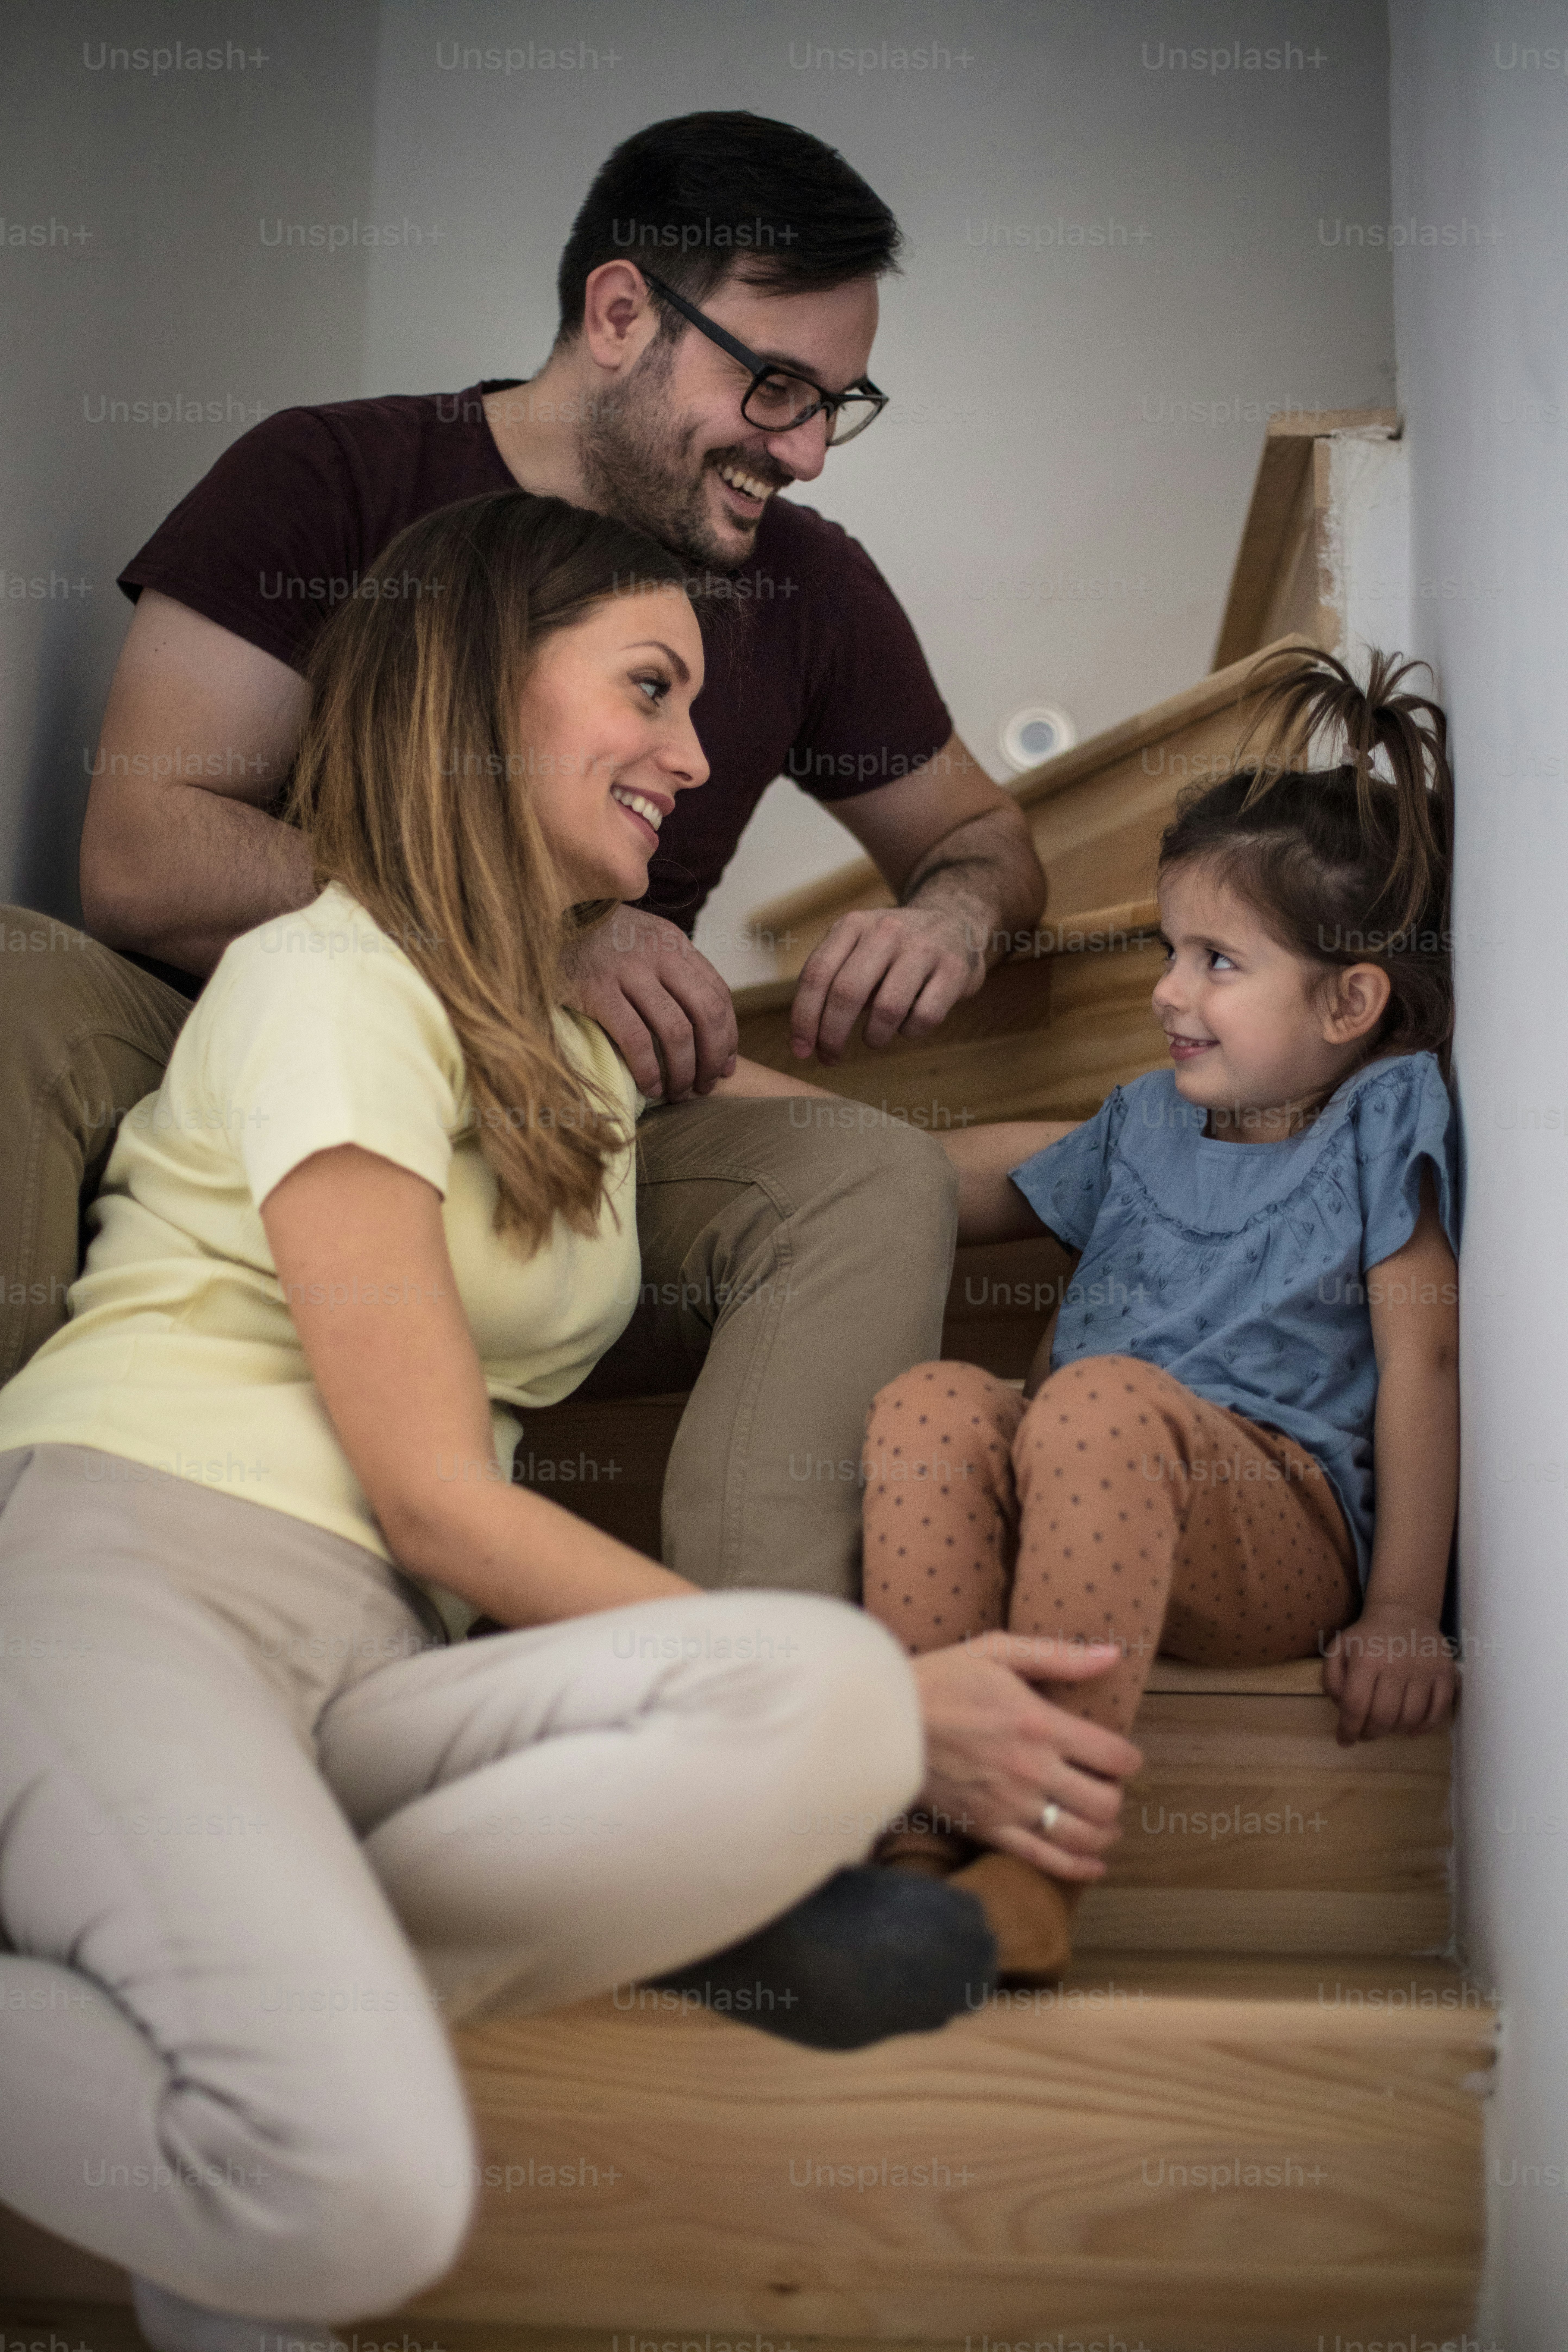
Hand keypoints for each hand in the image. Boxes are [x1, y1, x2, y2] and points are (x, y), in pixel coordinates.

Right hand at [561, 911, 737, 1100]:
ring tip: (679, 1093)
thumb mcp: (640, 942)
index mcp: (673, 943)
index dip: (727, 1035)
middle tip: (705, 1086)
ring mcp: (627, 970)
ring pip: (675, 1030)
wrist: (540, 915)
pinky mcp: (596, 989)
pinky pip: (635, 1038)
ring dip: (683, 1070)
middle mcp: (658, 953)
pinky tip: (649, 1087)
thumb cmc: (592, 940)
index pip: (718, 993)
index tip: (724, 1065)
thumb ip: (669, 970)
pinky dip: (648, 1069)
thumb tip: (699, 1022)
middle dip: (712, 1058)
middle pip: (706, 1014)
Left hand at [789, 905, 984, 1065]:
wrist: (956, 918)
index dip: (804, 1018)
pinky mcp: (954, 969)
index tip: (800, 1049)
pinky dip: (909, 1032)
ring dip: (874, 1037)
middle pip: (846, 993)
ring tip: (874, 1038)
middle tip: (830, 1057)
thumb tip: (805, 1039)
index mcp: (853, 925)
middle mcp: (886, 931)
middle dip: (832, 1035)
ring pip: (887, 1009)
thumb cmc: (895, 949)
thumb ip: (831, 982)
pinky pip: (924, 1017)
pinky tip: (907, 1025)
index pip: (816, 975)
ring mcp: (923, 948)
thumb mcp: (857, 947)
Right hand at [911, 1633, 1143, 1880]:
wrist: (883, 1723)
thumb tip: (1113, 1655)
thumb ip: (1059, 1655)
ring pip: (1082, 1836)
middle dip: (1116, 1797)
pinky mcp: (989, 1831)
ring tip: (1104, 1823)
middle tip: (1107, 1787)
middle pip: (1105, 1802)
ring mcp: (1011, 1806)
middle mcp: (1032, 1771)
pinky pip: (1046, 1861)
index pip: (1114, 1756)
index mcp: (1040, 1724)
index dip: (1129, 1760)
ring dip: (1105, 1833)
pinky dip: (1079, 1867)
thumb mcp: (996, 1650)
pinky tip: (1093, 1863)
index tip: (1123, 1758)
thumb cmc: (940, 1681)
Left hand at [1320, 1602, 1456, 1744]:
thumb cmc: (1367, 1636)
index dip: (1349, 1729)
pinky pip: (1439, 1710)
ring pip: (1410, 1718)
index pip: (1356, 1705)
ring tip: (1386, 1727)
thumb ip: (1333, 1679)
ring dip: (1395, 1731)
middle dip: (1371, 1733)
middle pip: (1384, 1717)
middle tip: (1365, 1734)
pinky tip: (1412, 1729)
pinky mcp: (1445, 1673)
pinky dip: (1426, 1726)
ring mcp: (1424, 1670)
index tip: (1344, 1741)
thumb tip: (1342, 1710)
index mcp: (1367, 1659)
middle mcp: (1397, 1665)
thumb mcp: (1339, 1649)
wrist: (1404, 1612)